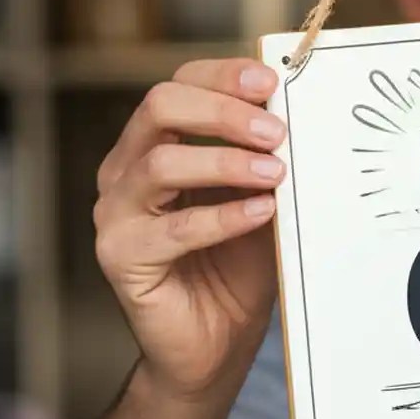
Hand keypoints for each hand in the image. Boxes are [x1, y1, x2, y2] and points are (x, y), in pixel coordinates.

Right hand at [94, 59, 286, 400]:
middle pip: (160, 108)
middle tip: (277, 131)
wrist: (215, 342)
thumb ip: (268, 160)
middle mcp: (126, 169)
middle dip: (224, 112)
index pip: (178, 85)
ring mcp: (117, 212)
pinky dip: (222, 217)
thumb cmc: (237, 265)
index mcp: (155, 144)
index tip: (272, 82)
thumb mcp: (261, 199)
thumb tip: (301, 118)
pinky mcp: (121, 257)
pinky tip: (261, 213)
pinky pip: (172, 230)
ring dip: (226, 163)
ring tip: (276, 173)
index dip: (222, 76)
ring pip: (160, 164)